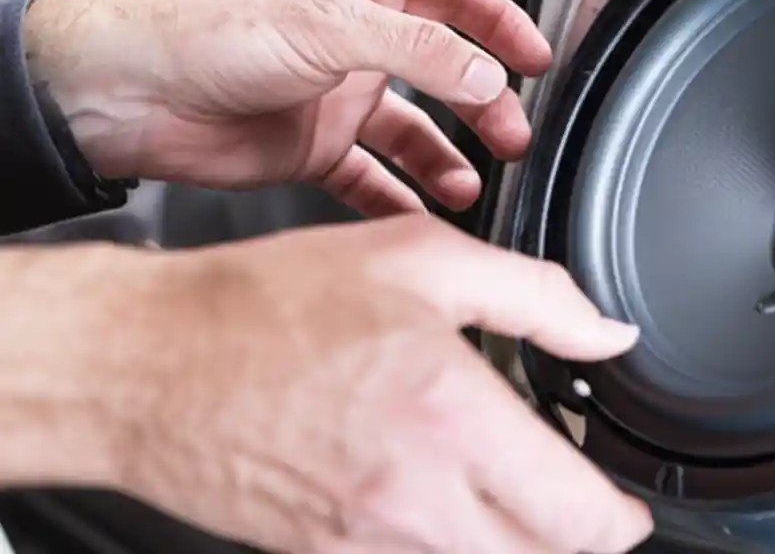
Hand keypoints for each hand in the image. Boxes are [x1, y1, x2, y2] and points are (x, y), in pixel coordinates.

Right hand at [0, 216, 651, 553]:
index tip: (623, 504)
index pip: (582, 519)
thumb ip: (537, 296)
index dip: (621, 518)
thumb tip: (608, 333)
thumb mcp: (418, 257)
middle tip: (573, 499)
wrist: (144, 364)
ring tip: (512, 502)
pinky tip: (444, 509)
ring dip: (516, 549)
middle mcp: (416, 498)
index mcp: (452, 417)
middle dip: (577, 538)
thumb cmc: (264, 307)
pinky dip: (451, 553)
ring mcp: (368, 543)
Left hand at [22, 0, 551, 215]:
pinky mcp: (314, 147)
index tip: (537, 59)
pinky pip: (372, 177)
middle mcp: (355, 39)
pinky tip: (421, 213)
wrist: (136, 96)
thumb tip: (487, 77)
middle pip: (445, 71)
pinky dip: (400, 197)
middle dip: (485, 105)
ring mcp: (336, 96)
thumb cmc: (211, 31)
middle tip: (513, 135)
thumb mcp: (333, 23)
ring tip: (471, 184)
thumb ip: (421, 52)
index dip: (501, 24)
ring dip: (447, 158)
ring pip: (414, 130)